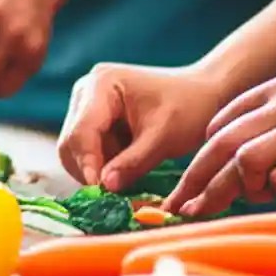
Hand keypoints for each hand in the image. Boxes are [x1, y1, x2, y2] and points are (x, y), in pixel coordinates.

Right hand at [58, 63, 227, 190]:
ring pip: (76, 149)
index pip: (82, 131)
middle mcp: (86, 91)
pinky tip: (127, 165)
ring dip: (97, 168)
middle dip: (90, 168)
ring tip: (127, 174)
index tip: (101, 190)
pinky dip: (103, 164)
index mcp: (101, 85)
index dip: (88, 163)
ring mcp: (87, 104)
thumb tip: (105, 187)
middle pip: (71, 141)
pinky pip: (87, 149)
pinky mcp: (94, 118)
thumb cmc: (189, 107)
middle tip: (114, 190)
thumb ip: (133, 162)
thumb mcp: (163, 138)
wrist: (204, 93)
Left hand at [163, 76, 275, 216]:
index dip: (199, 157)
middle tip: (179, 208)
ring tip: (248, 198)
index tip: (186, 185)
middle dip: (195, 180)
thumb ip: (274, 127)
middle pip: (220, 145)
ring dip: (235, 188)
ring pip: (244, 161)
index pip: (219, 123)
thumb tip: (240, 171)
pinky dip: (272, 192)